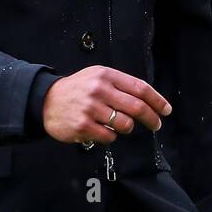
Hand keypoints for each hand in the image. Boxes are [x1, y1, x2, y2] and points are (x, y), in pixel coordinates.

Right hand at [41, 65, 171, 143]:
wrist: (45, 100)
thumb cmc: (76, 90)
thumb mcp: (96, 77)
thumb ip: (119, 85)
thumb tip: (147, 99)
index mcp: (106, 75)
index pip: (140, 88)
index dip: (157, 100)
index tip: (166, 110)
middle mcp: (99, 90)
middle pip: (137, 107)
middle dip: (151, 118)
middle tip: (156, 124)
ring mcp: (91, 108)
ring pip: (125, 124)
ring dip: (127, 127)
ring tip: (117, 124)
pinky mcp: (83, 126)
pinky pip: (109, 136)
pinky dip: (110, 136)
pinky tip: (101, 130)